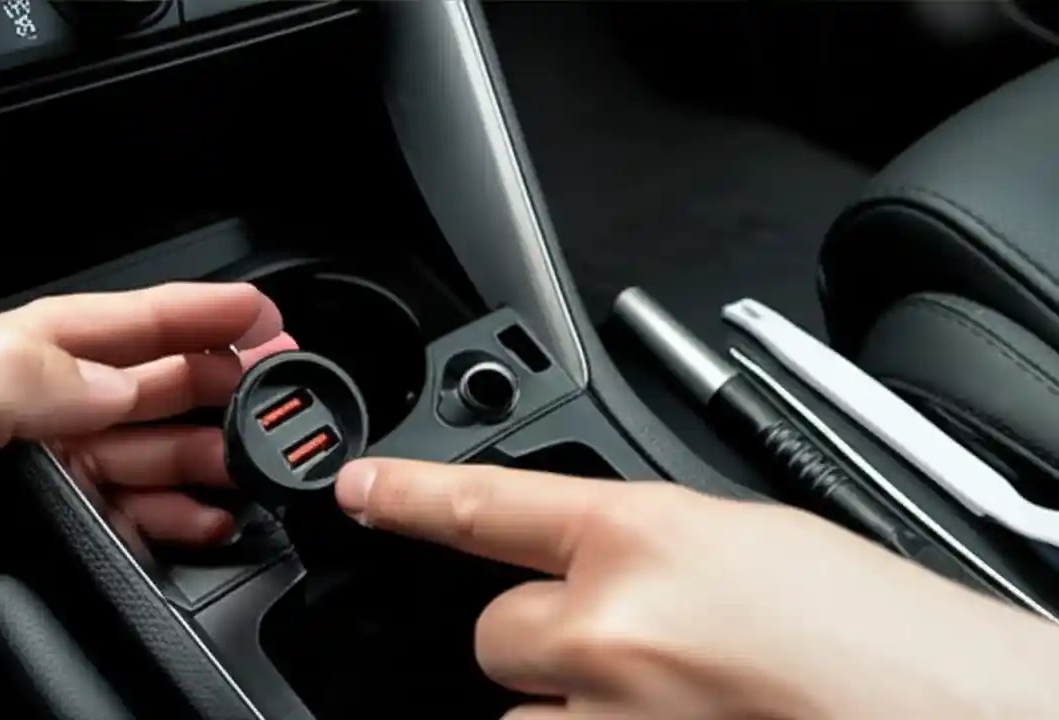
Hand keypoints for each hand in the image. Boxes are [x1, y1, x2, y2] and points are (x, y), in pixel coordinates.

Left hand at [0, 282, 292, 719]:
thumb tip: (103, 379)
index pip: (70, 330)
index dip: (163, 313)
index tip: (238, 311)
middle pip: (111, 381)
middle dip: (197, 368)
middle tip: (269, 369)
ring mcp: (0, 497)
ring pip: (123, 448)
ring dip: (195, 443)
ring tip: (252, 447)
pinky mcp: (23, 555)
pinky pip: (117, 515)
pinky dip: (170, 511)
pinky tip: (204, 513)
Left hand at [336, 460, 1058, 718]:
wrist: (958, 717)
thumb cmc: (880, 636)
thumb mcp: (748, 543)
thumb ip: (645, 546)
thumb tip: (582, 558)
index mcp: (646, 536)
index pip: (487, 504)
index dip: (410, 494)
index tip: (360, 489)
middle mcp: (611, 628)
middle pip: (497, 635)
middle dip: (547, 641)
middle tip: (634, 649)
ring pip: (523, 712)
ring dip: (571, 707)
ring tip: (670, 700)